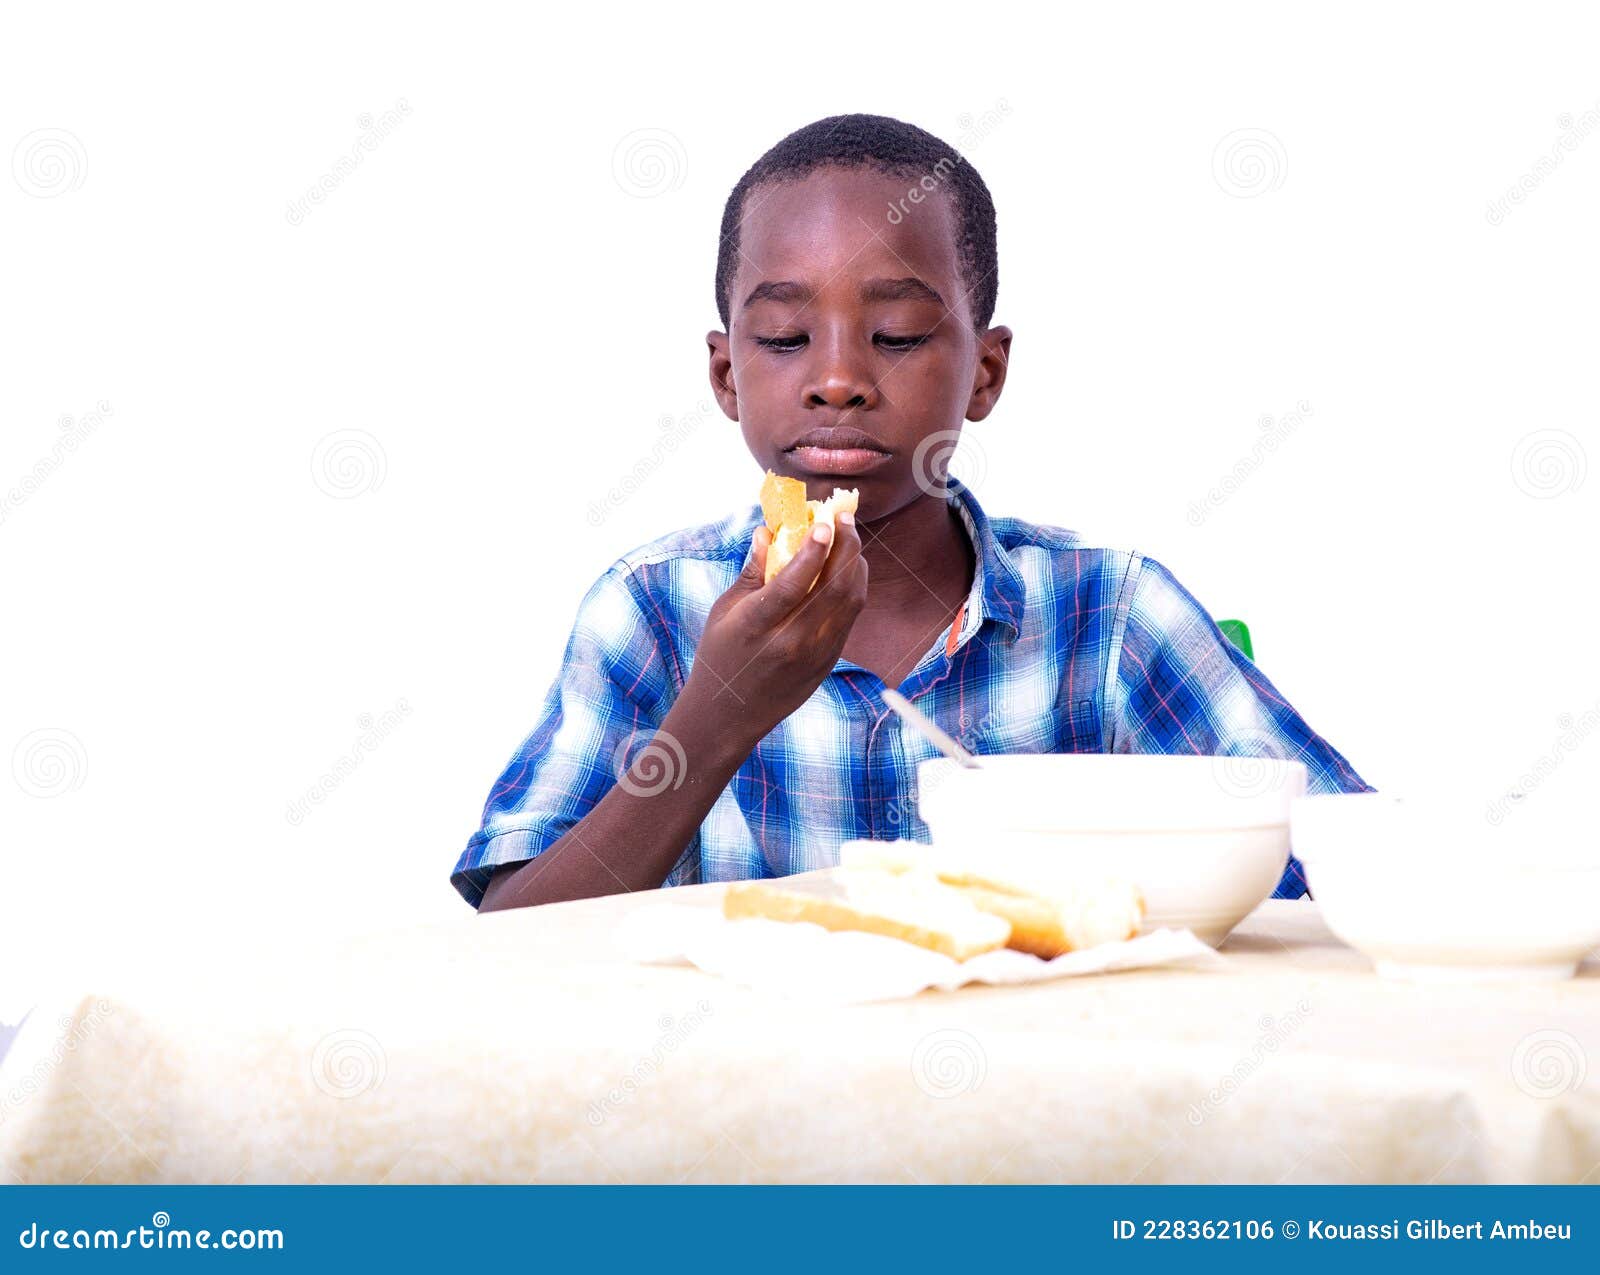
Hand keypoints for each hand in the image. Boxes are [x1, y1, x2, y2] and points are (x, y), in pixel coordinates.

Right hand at [684, 512, 867, 746]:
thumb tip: (769, 531)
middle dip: (846, 546)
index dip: (814, 550)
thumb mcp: (725, 611)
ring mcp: (814, 655)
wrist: (730, 715)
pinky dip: (853, 586)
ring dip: (855, 563)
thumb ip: (753, 572)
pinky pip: (850, 617)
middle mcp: (790, 642)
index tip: (825, 521)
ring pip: (851, 600)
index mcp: (755, 627)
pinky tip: (846, 568)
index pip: (793, 584)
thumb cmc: (720, 656)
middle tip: (844, 518)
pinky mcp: (828, 662)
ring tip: (848, 538)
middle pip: (833, 588)